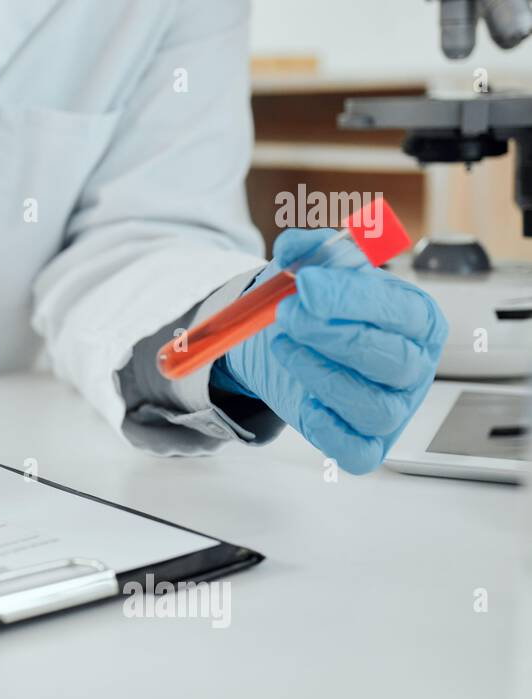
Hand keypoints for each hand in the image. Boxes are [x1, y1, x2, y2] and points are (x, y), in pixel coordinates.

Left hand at [215, 229, 446, 473]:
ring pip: (372, 406)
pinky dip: (328, 430)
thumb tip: (294, 246)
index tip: (307, 283)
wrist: (289, 344)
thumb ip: (307, 252)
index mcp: (416, 319)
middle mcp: (412, 366)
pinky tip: (303, 399)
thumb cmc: (318, 308)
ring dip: (319, 374)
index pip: (401, 312)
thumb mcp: (313, 270)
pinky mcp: (364, 442)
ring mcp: (393, 409)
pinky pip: (356, 452)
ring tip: (281, 345)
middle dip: (333, 335)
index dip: (353, 299)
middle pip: (391, 361)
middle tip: (287, 313)